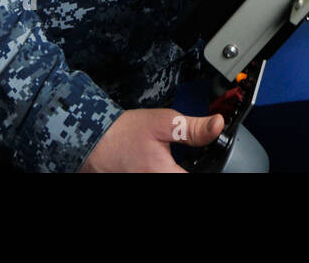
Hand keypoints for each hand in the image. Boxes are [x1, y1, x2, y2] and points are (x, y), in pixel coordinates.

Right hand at [78, 108, 224, 172]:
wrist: (91, 141)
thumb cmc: (123, 133)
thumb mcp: (163, 123)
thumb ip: (193, 129)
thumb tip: (217, 125)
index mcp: (166, 176)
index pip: (201, 178)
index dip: (209, 168)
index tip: (209, 159)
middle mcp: (155, 184)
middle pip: (183, 178)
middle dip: (190, 167)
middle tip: (189, 158)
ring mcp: (143, 186)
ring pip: (173, 178)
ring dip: (177, 169)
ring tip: (173, 161)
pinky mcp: (138, 183)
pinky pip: (161, 178)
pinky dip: (167, 171)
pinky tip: (163, 164)